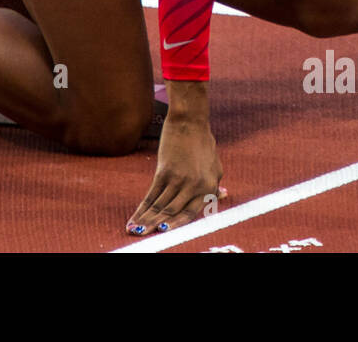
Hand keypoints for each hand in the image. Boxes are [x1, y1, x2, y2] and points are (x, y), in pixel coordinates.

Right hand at [126, 81, 224, 234]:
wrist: (190, 120)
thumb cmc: (203, 142)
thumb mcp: (215, 165)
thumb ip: (215, 184)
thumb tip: (223, 196)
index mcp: (208, 187)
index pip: (189, 214)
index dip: (175, 226)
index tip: (163, 234)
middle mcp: (194, 187)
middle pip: (172, 213)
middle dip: (156, 227)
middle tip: (143, 238)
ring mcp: (179, 179)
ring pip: (160, 207)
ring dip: (146, 221)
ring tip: (134, 231)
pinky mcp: (164, 171)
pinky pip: (152, 195)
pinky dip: (142, 208)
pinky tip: (134, 218)